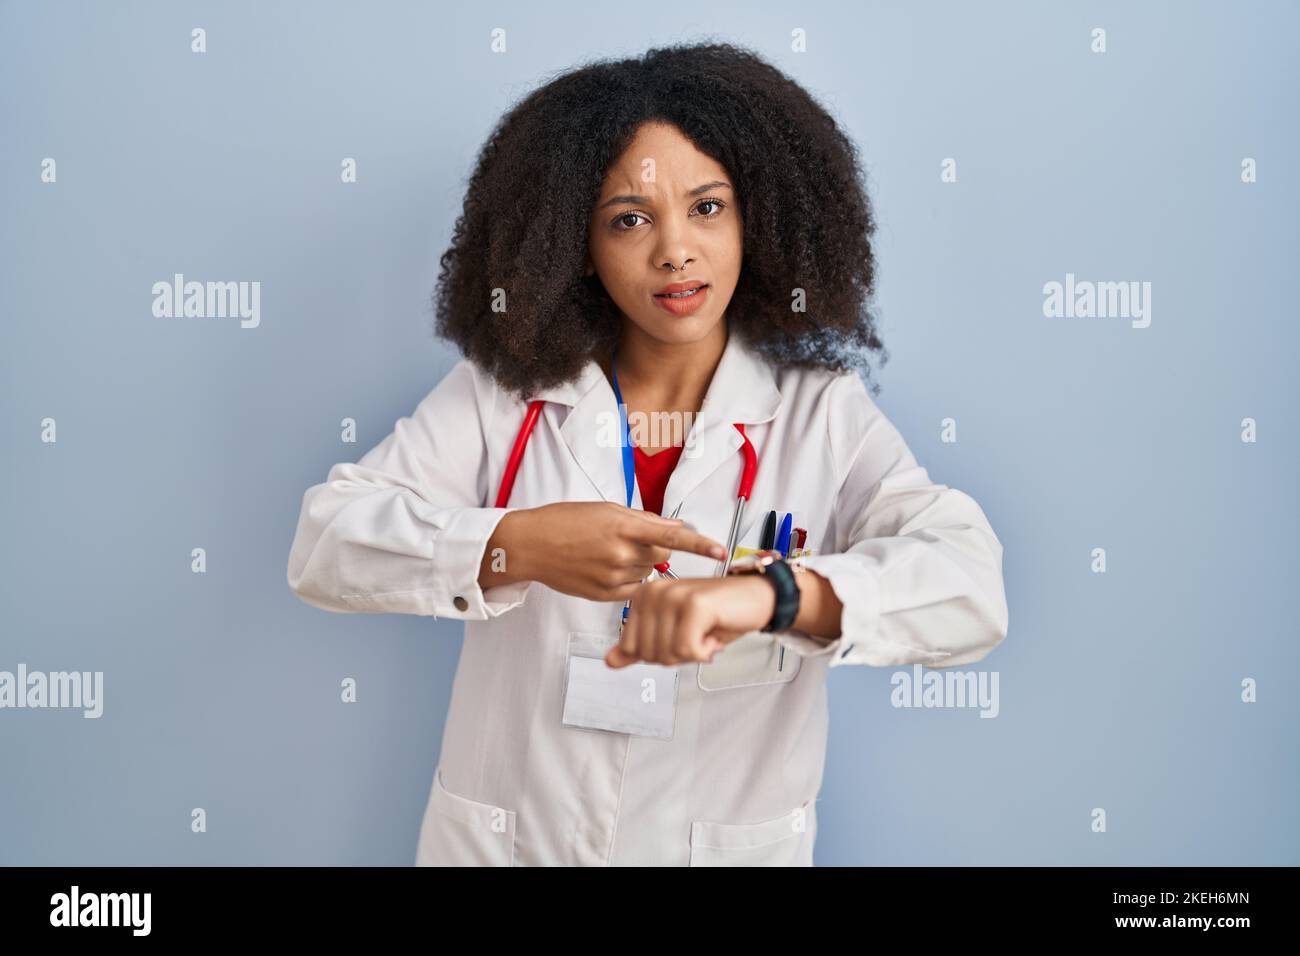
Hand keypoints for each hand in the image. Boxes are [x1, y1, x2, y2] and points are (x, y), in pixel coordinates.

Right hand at [485, 502, 725, 602]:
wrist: (530, 546)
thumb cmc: (564, 522)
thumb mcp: (605, 510)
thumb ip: (644, 520)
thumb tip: (677, 527)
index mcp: (622, 527)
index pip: (671, 538)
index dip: (699, 545)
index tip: (720, 550)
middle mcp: (621, 555)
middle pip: (659, 555)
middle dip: (650, 547)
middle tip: (623, 538)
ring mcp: (613, 578)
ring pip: (645, 572)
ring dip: (636, 563)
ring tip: (605, 553)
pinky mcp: (605, 596)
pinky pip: (632, 589)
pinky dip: (626, 579)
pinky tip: (603, 567)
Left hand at [605, 574, 776, 667]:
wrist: (755, 597)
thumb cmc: (717, 613)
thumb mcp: (673, 632)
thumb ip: (640, 646)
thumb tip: (610, 661)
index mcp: (643, 596)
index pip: (631, 648)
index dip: (659, 653)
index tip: (679, 636)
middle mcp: (653, 592)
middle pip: (648, 654)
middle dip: (677, 655)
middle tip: (696, 636)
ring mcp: (672, 596)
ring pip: (667, 654)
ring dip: (693, 653)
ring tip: (705, 632)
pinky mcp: (693, 604)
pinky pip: (686, 649)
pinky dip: (704, 652)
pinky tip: (713, 634)